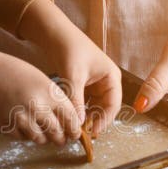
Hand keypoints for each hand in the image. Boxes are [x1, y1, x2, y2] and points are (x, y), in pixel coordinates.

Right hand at [0, 50, 79, 144]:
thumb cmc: (18, 74)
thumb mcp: (43, 82)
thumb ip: (56, 102)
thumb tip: (68, 123)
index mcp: (50, 94)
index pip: (70, 119)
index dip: (74, 130)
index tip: (74, 134)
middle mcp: (37, 107)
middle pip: (56, 133)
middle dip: (61, 139)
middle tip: (61, 140)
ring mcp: (21, 118)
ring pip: (40, 139)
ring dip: (44, 138)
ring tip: (43, 133)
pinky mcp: (6, 126)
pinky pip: (23, 138)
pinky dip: (26, 135)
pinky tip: (24, 125)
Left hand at [17, 0, 121, 135]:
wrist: (54, 33)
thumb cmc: (69, 49)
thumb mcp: (73, 76)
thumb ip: (77, 100)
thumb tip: (78, 124)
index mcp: (112, 77)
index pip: (113, 105)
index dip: (104, 120)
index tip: (92, 133)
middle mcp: (107, 81)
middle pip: (104, 108)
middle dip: (95, 121)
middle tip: (82, 135)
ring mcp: (95, 83)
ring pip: (93, 106)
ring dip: (86, 117)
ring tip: (75, 129)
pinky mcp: (83, 84)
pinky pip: (84, 102)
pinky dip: (78, 110)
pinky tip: (70, 118)